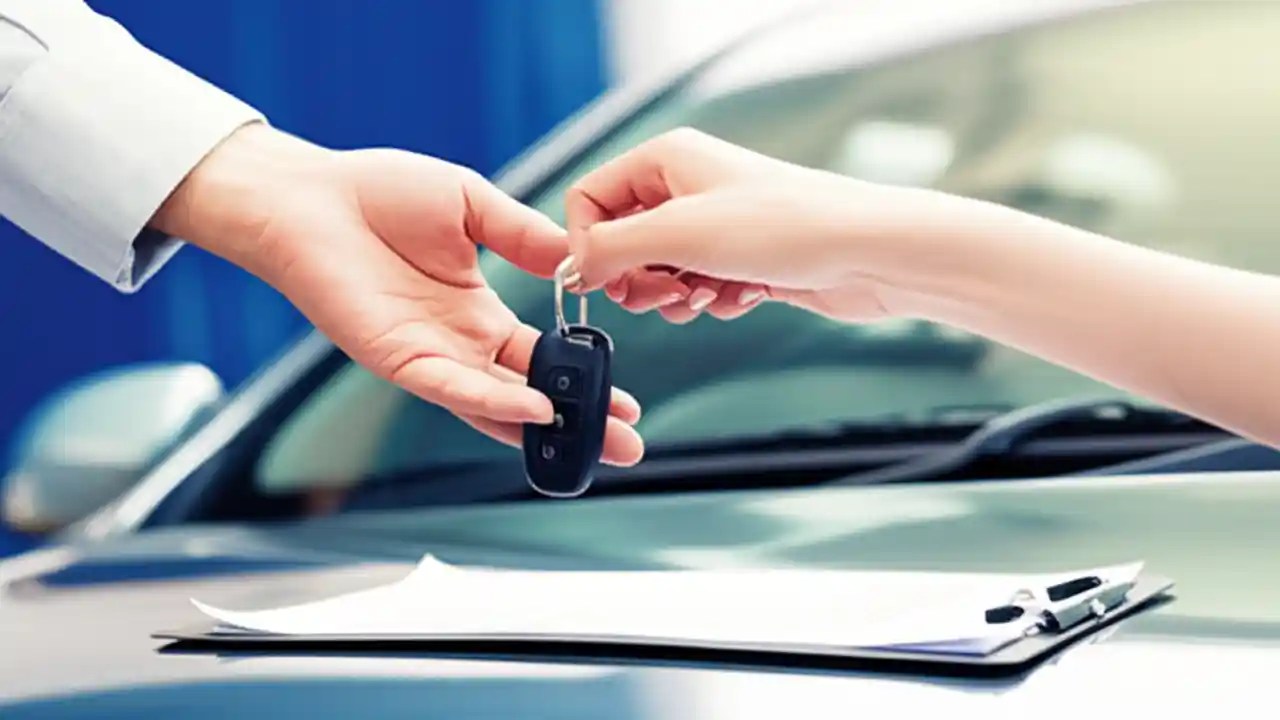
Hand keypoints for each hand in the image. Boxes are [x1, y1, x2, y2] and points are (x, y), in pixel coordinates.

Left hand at [153, 124, 643, 465]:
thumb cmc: (378, 192)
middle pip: (529, 393)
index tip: (626, 397)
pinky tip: (535, 409)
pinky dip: (494, 402)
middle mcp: (458, 342)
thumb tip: (577, 256)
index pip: (542, 357)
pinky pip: (453, 388)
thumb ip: (523, 235)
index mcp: (477, 310)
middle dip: (579, 421)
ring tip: (598, 442)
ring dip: (547, 427)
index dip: (584, 379)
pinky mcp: (396, 358)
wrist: (309, 195)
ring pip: (497, 405)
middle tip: (627, 446)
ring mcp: (429, 356)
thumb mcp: (472, 204)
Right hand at [563, 127, 969, 323]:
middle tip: (664, 293)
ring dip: (675, 295)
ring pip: (658, 271)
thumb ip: (611, 250)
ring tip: (709, 295)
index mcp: (665, 159)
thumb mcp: (678, 234)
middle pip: (621, 240)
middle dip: (637, 277)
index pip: (590, 199)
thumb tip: (574, 269)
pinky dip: (711, 300)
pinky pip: (697, 288)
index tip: (603, 281)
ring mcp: (714, 224)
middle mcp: (686, 186)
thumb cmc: (783, 226)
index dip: (588, 244)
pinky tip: (742, 296)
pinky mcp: (740, 259)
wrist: (865, 252)